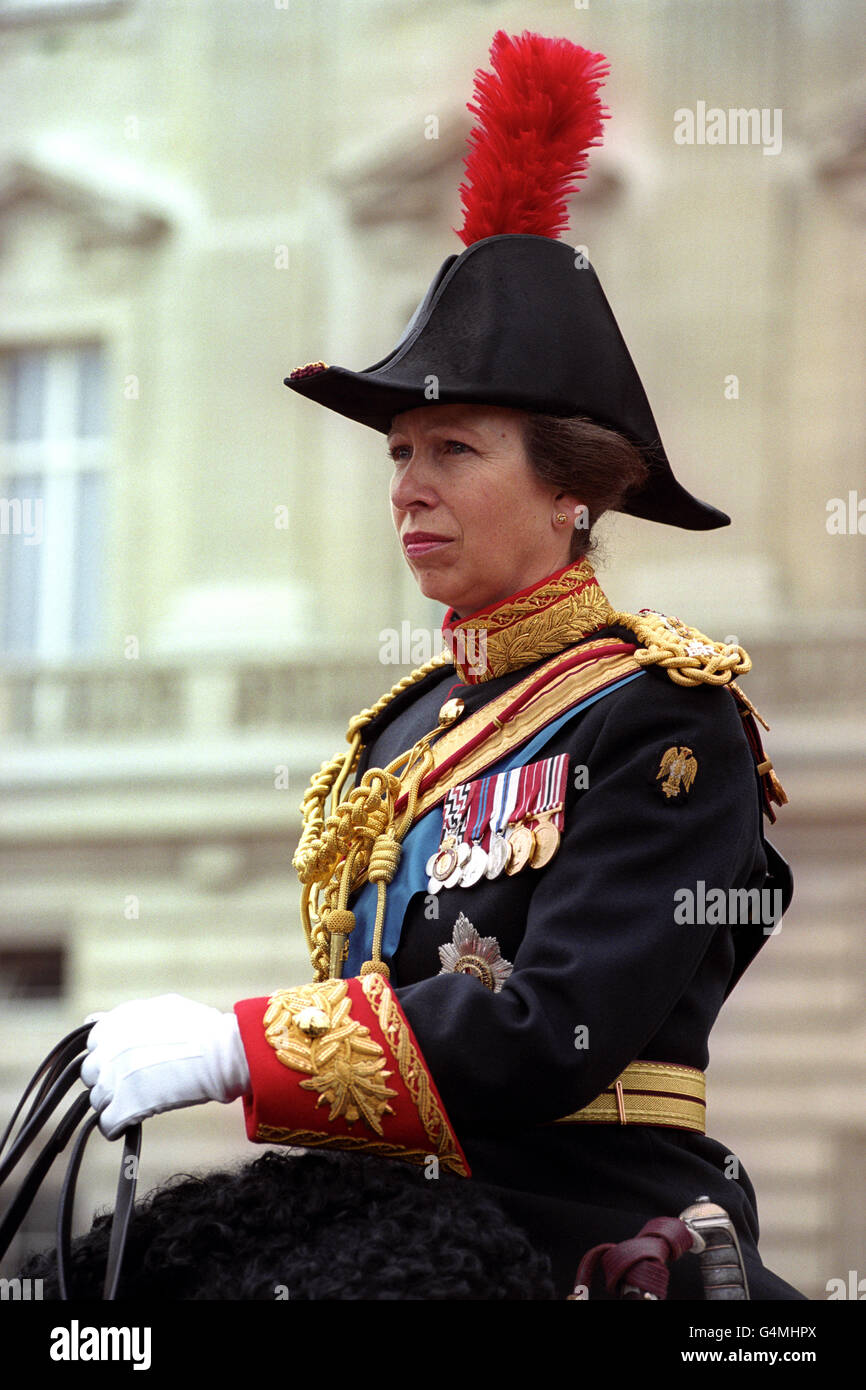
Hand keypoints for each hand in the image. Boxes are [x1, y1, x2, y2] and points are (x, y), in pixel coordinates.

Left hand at [81, 994, 249, 1139]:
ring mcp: (114, 1079)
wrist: (222, 1052)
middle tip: (134, 1083)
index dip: (110, 1056)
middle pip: (91, 1074)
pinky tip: (132, 1122)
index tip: (126, 1062)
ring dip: (115, 1103)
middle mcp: (108, 1049)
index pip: (93, 1045)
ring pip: (98, 1100)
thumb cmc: (200, 1029)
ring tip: (140, 1102)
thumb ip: (121, 1017)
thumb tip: (92, 1020)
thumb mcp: (160, 1008)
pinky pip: (107, 1124)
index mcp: (115, 1024)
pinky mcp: (125, 1107)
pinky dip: (118, 1127)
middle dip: (109, 1079)